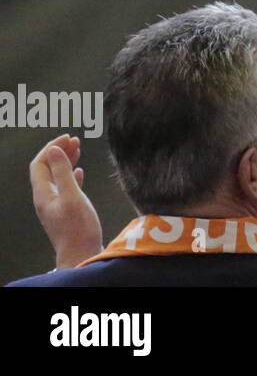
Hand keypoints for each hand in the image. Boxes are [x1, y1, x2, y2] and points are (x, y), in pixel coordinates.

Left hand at [30, 135, 102, 268]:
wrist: (81, 253)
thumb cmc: (78, 227)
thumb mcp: (72, 196)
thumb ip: (63, 172)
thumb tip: (54, 150)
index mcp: (43, 194)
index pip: (40, 164)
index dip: (51, 148)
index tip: (68, 137)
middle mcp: (46, 198)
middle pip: (47, 169)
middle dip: (59, 151)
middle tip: (75, 139)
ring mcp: (55, 205)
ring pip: (57, 176)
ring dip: (66, 161)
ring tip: (79, 149)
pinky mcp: (65, 210)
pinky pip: (65, 186)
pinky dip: (72, 175)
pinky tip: (80, 172)